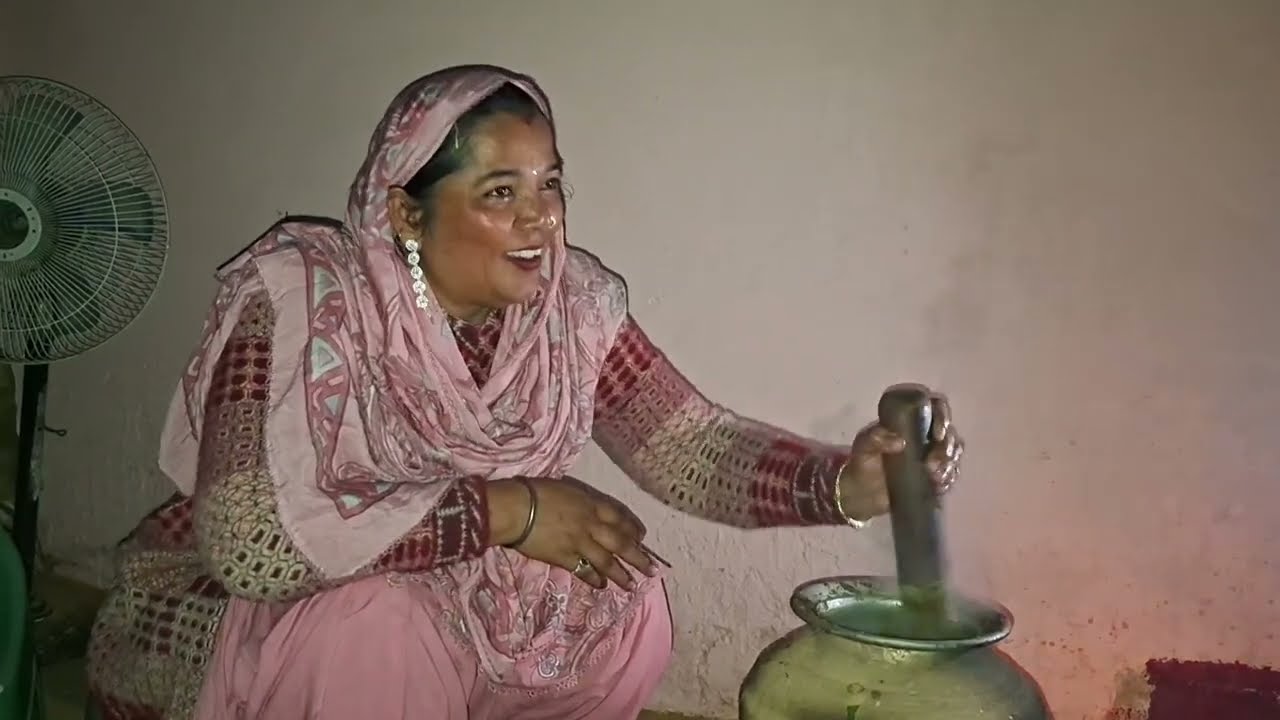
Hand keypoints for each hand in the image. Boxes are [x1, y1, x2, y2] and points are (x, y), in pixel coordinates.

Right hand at [488, 476, 655, 589]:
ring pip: (606, 561)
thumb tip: (583, 508)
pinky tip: (602, 586)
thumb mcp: (565, 489)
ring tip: (631, 586)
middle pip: (620, 542)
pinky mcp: (564, 558)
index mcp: (591, 504)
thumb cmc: (535, 491)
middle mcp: (591, 524)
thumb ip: (579, 502)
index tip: (642, 537)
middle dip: (638, 557)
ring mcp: (579, 543)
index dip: (632, 528)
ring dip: (620, 574)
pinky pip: (584, 570)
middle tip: (652, 570)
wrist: (516, 508)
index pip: (619, 517)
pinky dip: (594, 579)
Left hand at [836, 391, 963, 522]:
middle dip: (947, 447)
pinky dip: (949, 478)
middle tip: (932, 463)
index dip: (943, 415)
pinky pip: (951, 473)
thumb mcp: (863, 446)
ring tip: (934, 476)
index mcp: (911, 419)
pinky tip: (938, 485)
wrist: (863, 493)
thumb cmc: (862, 461)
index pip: (936, 406)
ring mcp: (933, 455)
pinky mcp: (936, 475)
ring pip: (954, 452)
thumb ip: (876, 438)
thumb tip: (900, 442)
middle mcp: (926, 434)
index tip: (938, 433)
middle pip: (949, 432)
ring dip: (949, 463)